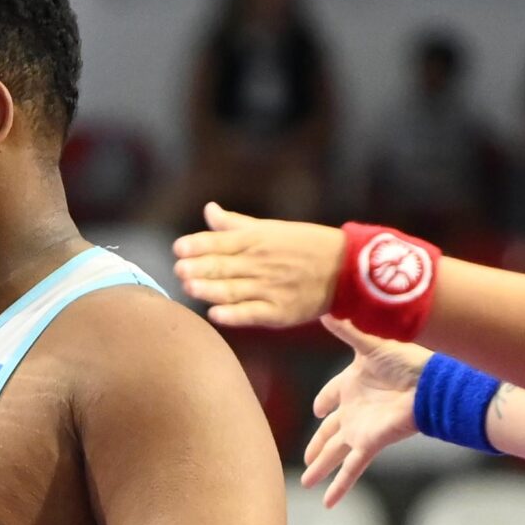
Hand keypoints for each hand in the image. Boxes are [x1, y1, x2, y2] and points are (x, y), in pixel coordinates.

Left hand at [170, 202, 345, 328]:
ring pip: (234, 289)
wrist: (345, 269)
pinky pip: (252, 313)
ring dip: (210, 289)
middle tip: (179, 269)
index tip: (179, 248)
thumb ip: (235, 224)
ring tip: (189, 287)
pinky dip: (234, 314)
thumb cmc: (304, 246)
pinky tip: (215, 314)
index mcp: (256, 240)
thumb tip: (209, 210)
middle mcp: (260, 263)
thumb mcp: (271, 229)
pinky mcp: (279, 311)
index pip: (221, 241)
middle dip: (199, 267)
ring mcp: (269, 288)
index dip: (198, 244)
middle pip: (224, 266)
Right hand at [302, 317, 434, 506]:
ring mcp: (360, 429)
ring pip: (334, 452)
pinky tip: (328, 503)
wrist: (431, 384)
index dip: (323, 401)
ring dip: (320, 466)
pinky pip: (350, 468)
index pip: (331, 395)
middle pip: (329, 431)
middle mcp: (355, 409)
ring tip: (306, 482)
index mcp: (353, 383)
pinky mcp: (368, 443)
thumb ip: (345, 329)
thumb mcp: (368, 341)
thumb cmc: (406, 359)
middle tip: (305, 457)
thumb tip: (325, 306)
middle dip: (317, 444)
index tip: (317, 409)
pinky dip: (339, 486)